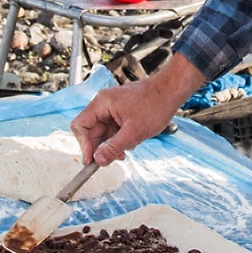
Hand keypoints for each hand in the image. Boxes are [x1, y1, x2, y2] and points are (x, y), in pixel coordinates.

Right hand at [71, 52, 204, 164]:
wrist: (172, 91)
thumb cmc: (155, 104)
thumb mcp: (134, 131)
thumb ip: (113, 147)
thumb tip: (97, 160)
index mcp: (101, 103)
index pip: (80, 126)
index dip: (84, 145)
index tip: (92, 160)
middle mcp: (103, 104)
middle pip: (91, 131)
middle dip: (102, 147)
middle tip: (114, 157)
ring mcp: (112, 108)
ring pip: (103, 133)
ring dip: (112, 144)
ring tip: (129, 146)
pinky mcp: (120, 113)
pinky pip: (113, 130)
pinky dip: (120, 139)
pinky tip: (133, 140)